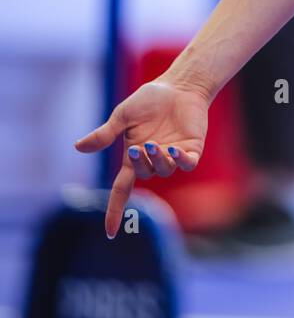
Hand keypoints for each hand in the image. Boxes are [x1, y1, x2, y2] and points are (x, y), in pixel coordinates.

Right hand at [73, 77, 209, 238]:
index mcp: (133, 156)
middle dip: (140, 163)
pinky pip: (187, 164)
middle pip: (143, 174)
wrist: (179, 86)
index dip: (115, 209)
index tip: (110, 232)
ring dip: (159, 160)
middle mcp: (153, 160)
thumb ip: (105, 134)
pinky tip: (175, 150)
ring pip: (165, 170)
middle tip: (139, 147)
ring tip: (155, 144)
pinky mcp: (192, 150)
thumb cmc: (150, 100)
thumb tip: (78, 147)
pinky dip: (181, 160)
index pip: (122, 189)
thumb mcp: (122, 117)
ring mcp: (173, 156)